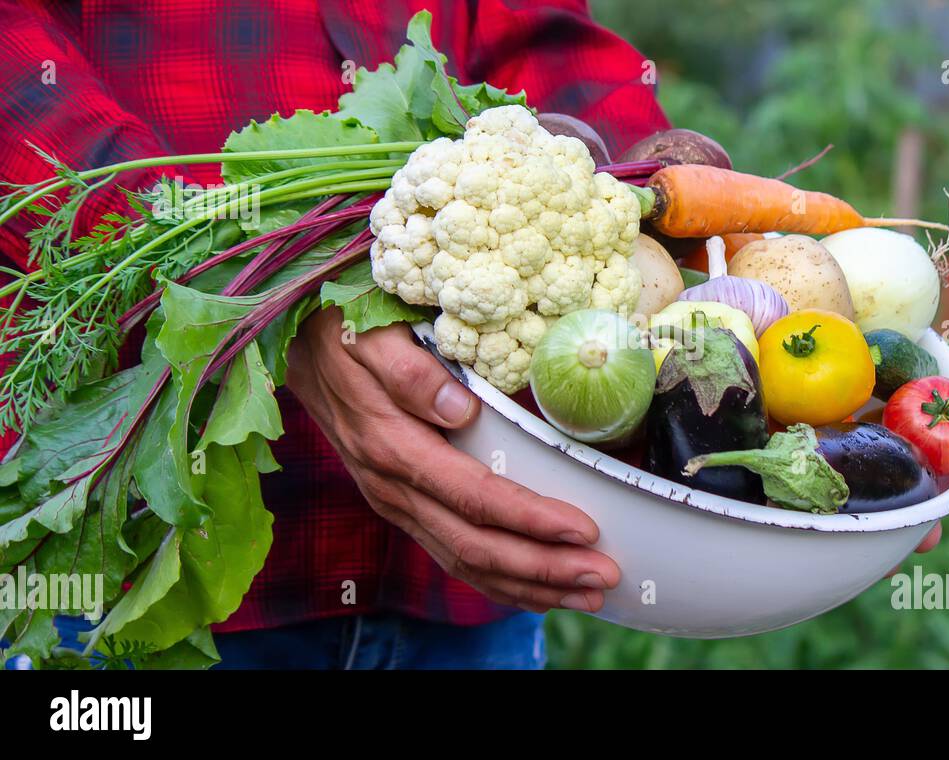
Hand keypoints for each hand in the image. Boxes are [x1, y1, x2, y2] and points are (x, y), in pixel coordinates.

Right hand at [285, 307, 619, 612]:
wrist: (299, 346)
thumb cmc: (348, 333)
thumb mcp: (372, 335)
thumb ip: (410, 372)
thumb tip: (460, 408)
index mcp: (394, 448)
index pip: (474, 496)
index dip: (529, 518)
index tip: (582, 529)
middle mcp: (394, 489)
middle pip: (475, 546)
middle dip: (543, 567)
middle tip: (602, 576)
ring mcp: (396, 504)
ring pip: (466, 562)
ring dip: (530, 584)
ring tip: (587, 594)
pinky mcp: (402, 507)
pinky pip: (452, 557)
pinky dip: (498, 582)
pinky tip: (538, 591)